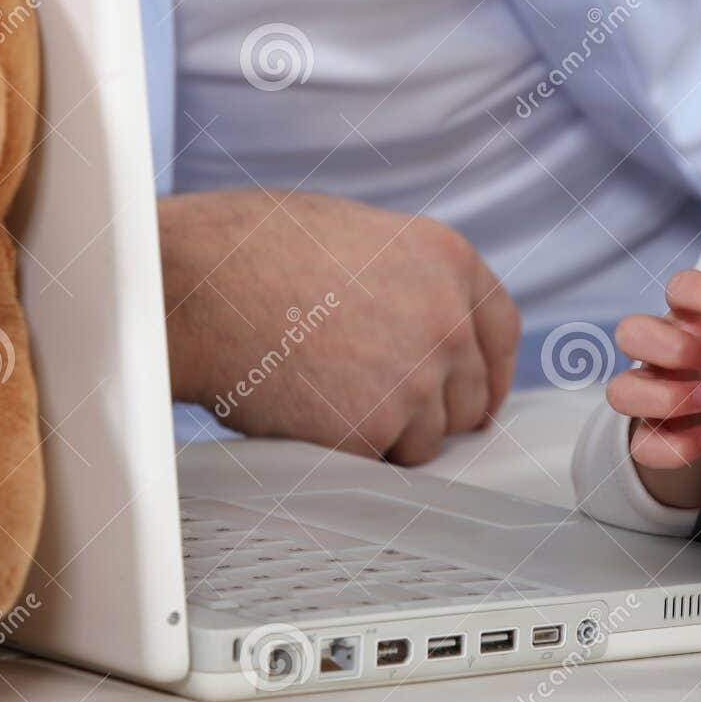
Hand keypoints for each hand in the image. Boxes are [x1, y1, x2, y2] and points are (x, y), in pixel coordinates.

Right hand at [159, 189, 519, 464]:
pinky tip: (312, 417)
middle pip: (473, 394)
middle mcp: (450, 318)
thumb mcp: (363, 240)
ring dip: (394, 437)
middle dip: (439, 411)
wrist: (198, 284)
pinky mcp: (380, 425)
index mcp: (450, 260)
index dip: (491, 369)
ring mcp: (420, 376)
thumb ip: (412, 282)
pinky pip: (383, 461)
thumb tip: (429, 326)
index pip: (502, 330)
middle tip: (386, 409)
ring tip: (331, 401)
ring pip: (431, 438)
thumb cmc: (255, 253)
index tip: (480, 393)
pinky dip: (353, 454)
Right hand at [605, 269, 700, 507]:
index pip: (679, 288)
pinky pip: (640, 443)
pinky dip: (673, 445)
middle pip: (630, 331)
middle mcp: (659, 352)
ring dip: (666, 396)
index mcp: (689, 319)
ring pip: (620, 389)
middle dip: (673, 346)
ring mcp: (648, 393)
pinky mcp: (650, 434)